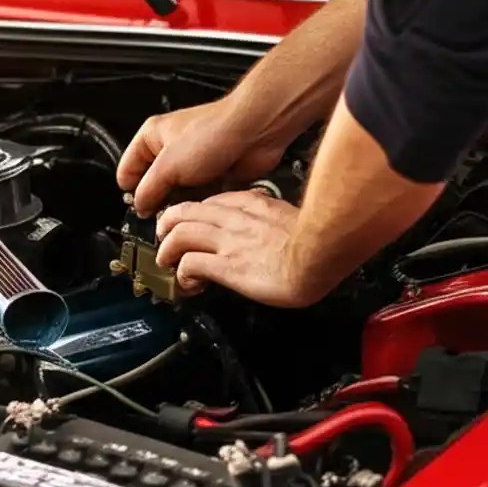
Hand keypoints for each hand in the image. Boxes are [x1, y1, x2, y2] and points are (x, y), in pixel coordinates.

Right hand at [116, 96, 288, 216]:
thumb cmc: (215, 132)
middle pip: (153, 186)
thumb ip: (147, 191)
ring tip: (186, 204)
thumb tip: (140, 208)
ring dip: (182, 203)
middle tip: (162, 211)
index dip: (131, 192)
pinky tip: (204, 202)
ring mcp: (193, 163)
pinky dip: (200, 203)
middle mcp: (171, 149)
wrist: (255, 131)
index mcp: (152, 137)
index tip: (140, 207)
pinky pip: (199, 197)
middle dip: (159, 200)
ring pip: (178, 194)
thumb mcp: (168, 166)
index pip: (128, 171)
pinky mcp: (213, 175)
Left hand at [155, 191, 323, 307]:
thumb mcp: (292, 215)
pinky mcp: (226, 266)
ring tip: (167, 262)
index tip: (191, 225)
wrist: (323, 255)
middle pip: (184, 212)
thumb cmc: (318, 240)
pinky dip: (182, 275)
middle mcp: (234, 219)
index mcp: (252, 204)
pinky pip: (190, 265)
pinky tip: (188, 284)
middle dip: (168, 225)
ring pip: (179, 235)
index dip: (194, 214)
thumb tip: (272, 215)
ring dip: (167, 250)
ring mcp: (228, 242)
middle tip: (165, 239)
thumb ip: (274, 213)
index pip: (210, 202)